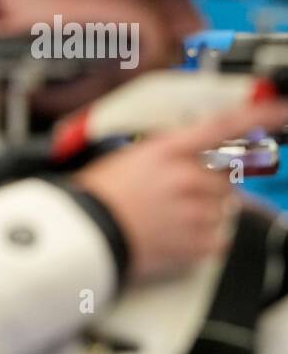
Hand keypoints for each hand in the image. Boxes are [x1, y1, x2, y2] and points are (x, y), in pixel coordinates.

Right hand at [72, 101, 287, 282]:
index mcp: (167, 151)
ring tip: (166, 221)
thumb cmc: (97, 199)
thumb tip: (194, 156)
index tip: (281, 110)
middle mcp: (185, 177)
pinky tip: (173, 237)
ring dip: (202, 215)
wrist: (84, 235)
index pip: (222, 126)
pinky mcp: (196, 242)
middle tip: (179, 198)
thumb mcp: (127, 159)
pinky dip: (201, 241)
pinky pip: (217, 239)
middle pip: (224, 178)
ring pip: (222, 210)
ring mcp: (193, 211)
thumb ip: (167, 155)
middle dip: (208, 187)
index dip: (258, 115)